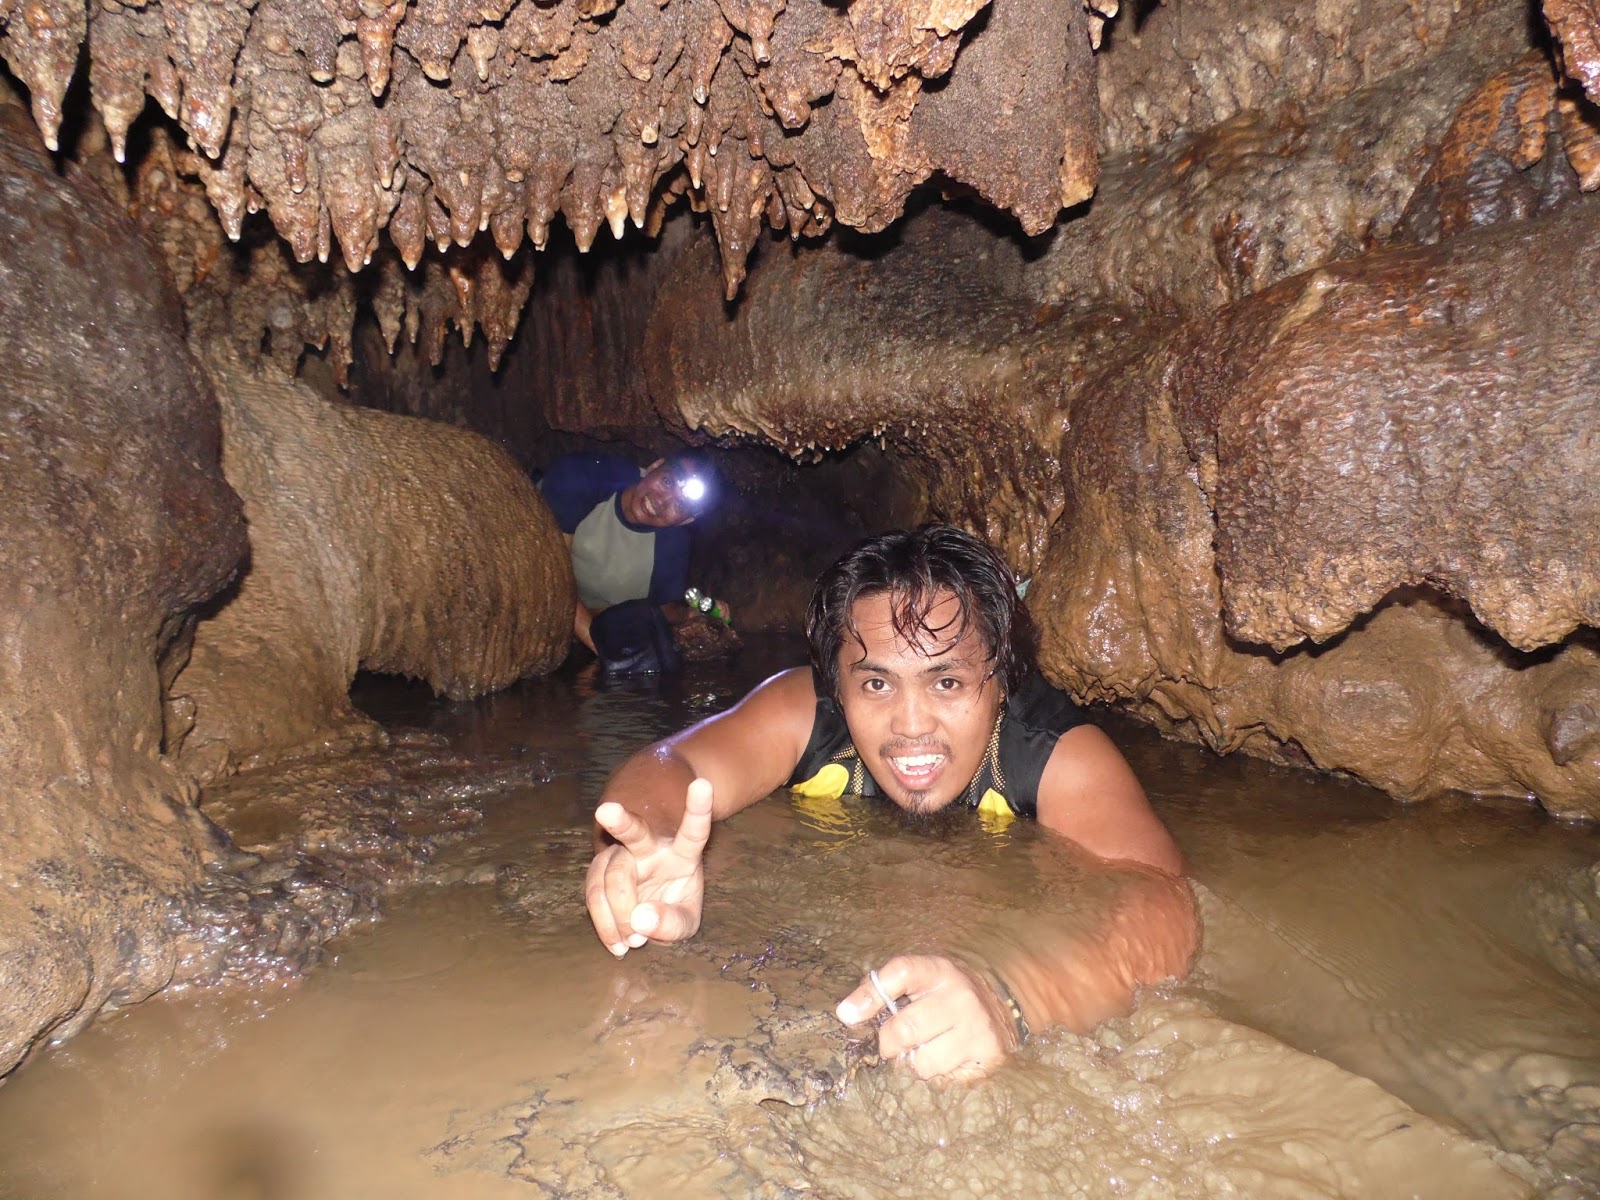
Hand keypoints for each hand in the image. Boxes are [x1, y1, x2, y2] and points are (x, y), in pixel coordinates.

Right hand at [584, 777, 713, 956]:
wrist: (649, 901)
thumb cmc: (674, 904)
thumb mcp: (686, 922)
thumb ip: (671, 924)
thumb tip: (639, 920)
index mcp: (683, 853)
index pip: (694, 831)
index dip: (698, 809)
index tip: (703, 784)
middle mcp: (651, 846)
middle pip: (635, 832)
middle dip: (620, 821)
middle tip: (606, 810)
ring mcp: (622, 854)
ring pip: (610, 874)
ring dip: (617, 914)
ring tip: (631, 943)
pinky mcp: (599, 868)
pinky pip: (593, 892)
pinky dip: (603, 922)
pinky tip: (616, 942)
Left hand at [835, 955, 1014, 1080]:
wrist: (1000, 1005)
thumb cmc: (943, 995)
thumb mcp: (919, 981)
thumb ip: (882, 990)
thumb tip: (845, 1014)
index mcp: (939, 971)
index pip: (901, 973)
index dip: (869, 995)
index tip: (847, 1015)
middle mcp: (961, 996)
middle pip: (905, 1029)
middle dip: (889, 1043)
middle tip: (894, 1043)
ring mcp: (978, 1027)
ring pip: (924, 1062)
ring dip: (915, 1063)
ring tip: (926, 1050)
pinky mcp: (989, 1057)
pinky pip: (945, 1080)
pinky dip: (937, 1075)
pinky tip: (946, 1060)